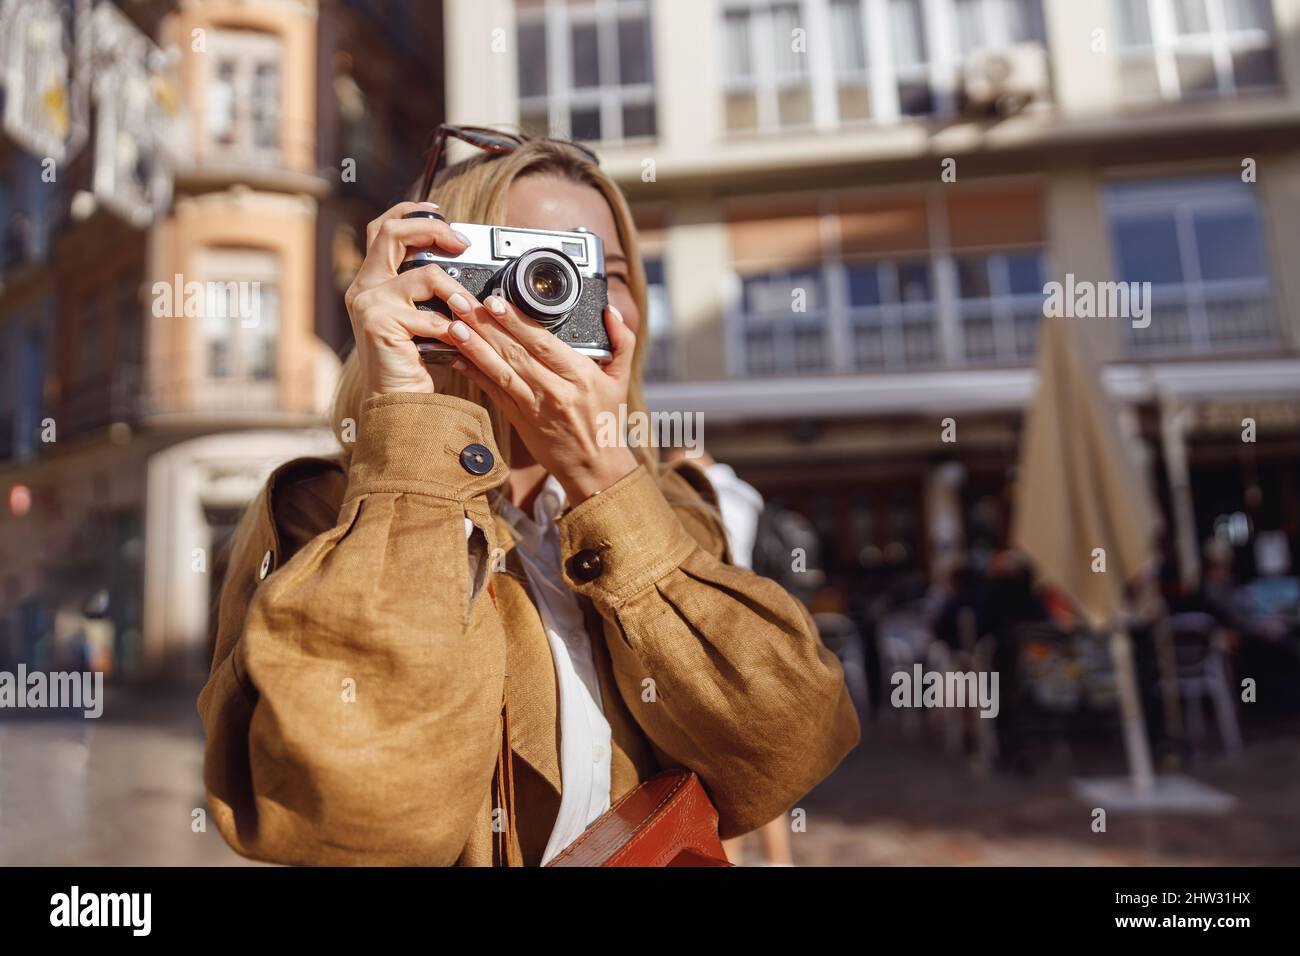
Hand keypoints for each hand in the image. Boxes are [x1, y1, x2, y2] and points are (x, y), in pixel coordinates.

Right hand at [343, 200, 483, 400]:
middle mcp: (364, 287)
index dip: (411, 213)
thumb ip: (430, 291)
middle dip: (432, 229)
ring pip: (424, 274)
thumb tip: (461, 261)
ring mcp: (368, 303)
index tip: (440, 212)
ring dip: (455, 291)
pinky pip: (430, 315)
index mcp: (372, 282)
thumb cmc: (416, 363)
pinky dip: (451, 328)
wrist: (400, 404)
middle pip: (391, 232)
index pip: (383, 229)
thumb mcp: (424, 317)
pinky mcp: (380, 323)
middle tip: (462, 243)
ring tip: (470, 309)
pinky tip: (457, 342)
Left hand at [443, 294, 638, 503]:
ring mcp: (534, 407)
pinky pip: (494, 393)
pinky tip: (457, 358)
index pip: (543, 343)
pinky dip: (475, 375)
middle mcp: (555, 390)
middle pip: (515, 353)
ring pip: (500, 372)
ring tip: (454, 327)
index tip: (495, 301)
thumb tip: (611, 309)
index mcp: (580, 375)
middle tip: (461, 303)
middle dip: (485, 326)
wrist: (595, 466)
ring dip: (474, 348)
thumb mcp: (621, 379)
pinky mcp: (520, 420)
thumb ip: (622, 340)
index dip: (516, 322)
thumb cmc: (607, 420)